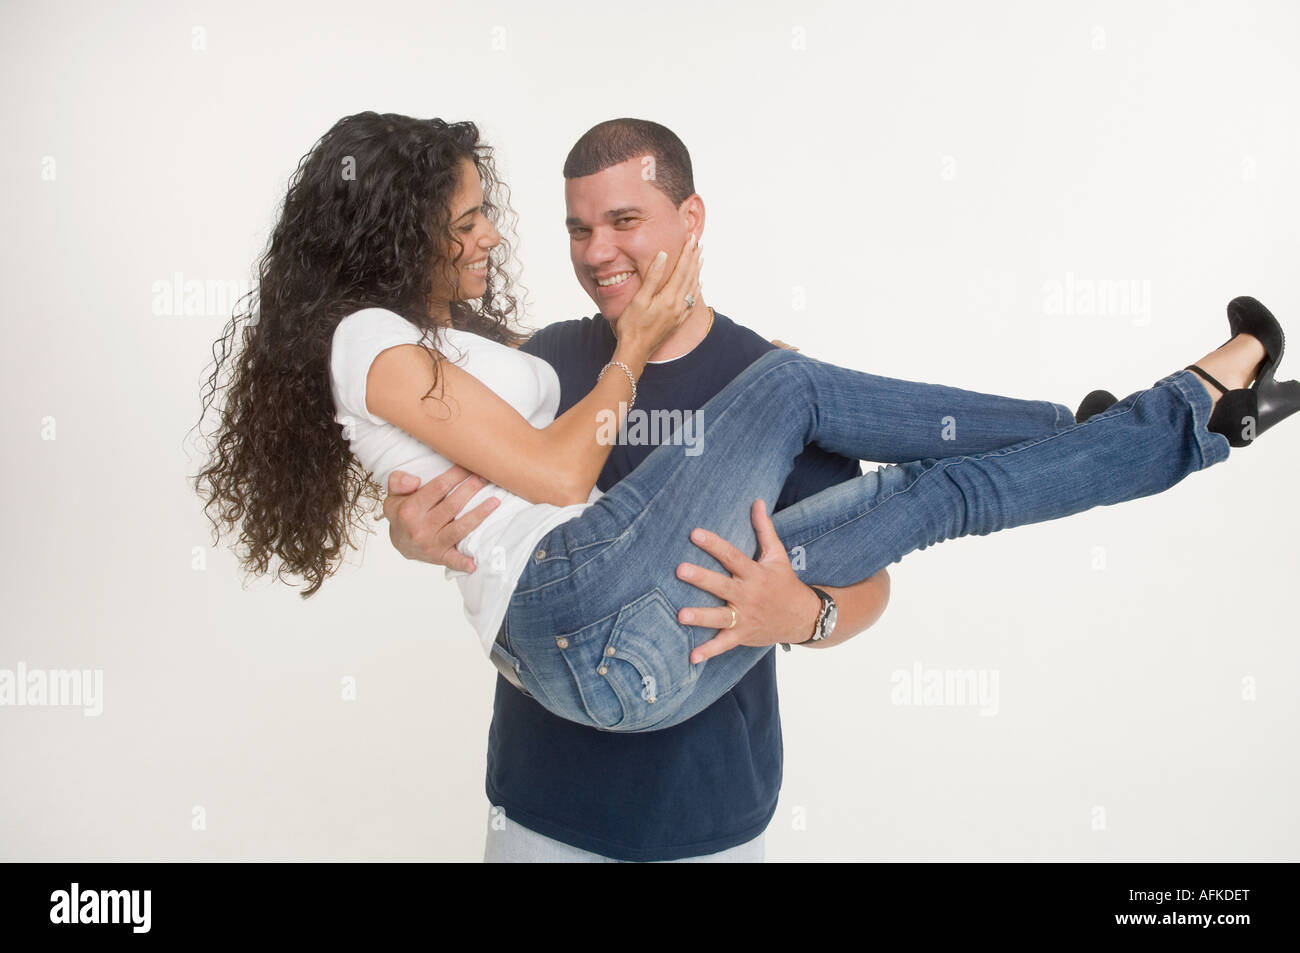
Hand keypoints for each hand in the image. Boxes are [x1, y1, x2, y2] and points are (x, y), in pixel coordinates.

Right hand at [380, 466, 499, 570]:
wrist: (398, 543)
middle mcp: (420, 527)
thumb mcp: (393, 495)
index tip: (470, 465)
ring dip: (479, 514)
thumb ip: (398, 482)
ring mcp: (431, 543)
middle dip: (471, 489)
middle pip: (453, 505)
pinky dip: (463, 562)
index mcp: (410, 509)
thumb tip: (415, 481)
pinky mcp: (438, 557)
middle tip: (486, 477)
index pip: (438, 487)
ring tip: (495, 501)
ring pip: (459, 528)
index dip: (456, 475)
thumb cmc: (401, 514)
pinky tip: (475, 562)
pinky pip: (452, 560)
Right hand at [612, 233, 703, 356]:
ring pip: (693, 287)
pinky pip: (692, 301)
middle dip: (694, 258)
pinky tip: (699, 284)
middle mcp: (678, 305)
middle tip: (699, 243)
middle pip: (689, 276)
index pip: (681, 269)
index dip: (687, 253)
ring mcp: (680, 314)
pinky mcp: (678, 321)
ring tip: (701, 257)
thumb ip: (653, 276)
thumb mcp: (639, 298)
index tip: (691, 239)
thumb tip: (663, 256)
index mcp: (669, 297)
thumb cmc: (632, 325)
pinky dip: (697, 290)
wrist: (636, 351)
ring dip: (697, 271)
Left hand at [674, 499, 821, 663]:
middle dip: (701, 578)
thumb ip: (764, 529)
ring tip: (680, 615)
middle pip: (722, 585)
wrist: (803, 617)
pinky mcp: (743, 635)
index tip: (694, 533)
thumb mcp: (777, 555)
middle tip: (680, 570)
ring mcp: (745, 617)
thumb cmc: (785, 582)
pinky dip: (709, 652)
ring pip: (720, 617)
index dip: (714, 544)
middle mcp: (748, 595)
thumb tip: (757, 500)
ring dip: (701, 617)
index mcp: (755, 573)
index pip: (732, 556)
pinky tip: (691, 656)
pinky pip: (724, 644)